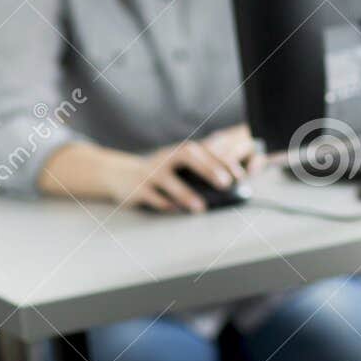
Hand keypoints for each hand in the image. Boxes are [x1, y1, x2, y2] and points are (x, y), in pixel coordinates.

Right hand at [107, 127, 262, 212]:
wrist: (122, 175)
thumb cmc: (161, 173)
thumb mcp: (179, 167)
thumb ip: (201, 172)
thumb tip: (229, 188)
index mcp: (179, 151)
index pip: (204, 150)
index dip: (222, 161)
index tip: (239, 175)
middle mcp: (165, 158)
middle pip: (187, 157)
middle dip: (207, 168)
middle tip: (224, 183)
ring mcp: (151, 172)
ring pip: (167, 179)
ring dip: (185, 193)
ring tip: (200, 207)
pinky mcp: (138, 188)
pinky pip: (151, 195)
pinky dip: (163, 203)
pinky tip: (175, 209)